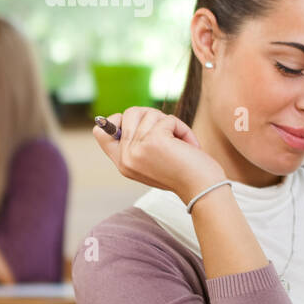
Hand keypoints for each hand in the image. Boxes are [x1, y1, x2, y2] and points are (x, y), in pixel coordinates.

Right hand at [92, 107, 223, 201]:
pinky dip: (182, 128)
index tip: (140, 126)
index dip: (117, 120)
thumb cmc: (185, 174)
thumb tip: (136, 114)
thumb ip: (140, 143)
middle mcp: (125, 157)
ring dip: (171, 123)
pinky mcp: (154, 141)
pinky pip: (167, 119)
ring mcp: (137, 149)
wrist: (203, 190)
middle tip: (170, 133)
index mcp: (122, 163)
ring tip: (181, 143)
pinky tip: (189, 146)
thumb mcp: (153, 161)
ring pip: (149, 113)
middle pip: (130, 113)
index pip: (101, 132)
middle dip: (154, 117)